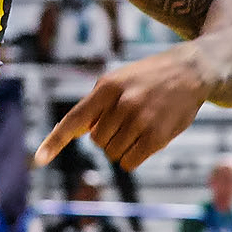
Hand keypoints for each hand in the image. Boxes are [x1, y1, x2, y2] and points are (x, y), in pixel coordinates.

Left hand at [34, 45, 210, 172]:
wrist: (192, 70)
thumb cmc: (149, 78)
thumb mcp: (119, 79)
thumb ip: (98, 104)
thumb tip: (79, 132)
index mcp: (107, 87)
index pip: (74, 119)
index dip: (55, 141)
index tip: (39, 160)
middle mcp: (122, 103)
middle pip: (97, 141)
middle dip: (108, 135)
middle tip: (127, 119)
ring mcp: (140, 120)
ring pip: (112, 153)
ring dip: (122, 147)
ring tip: (140, 126)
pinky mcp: (157, 136)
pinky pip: (130, 162)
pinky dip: (132, 157)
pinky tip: (146, 140)